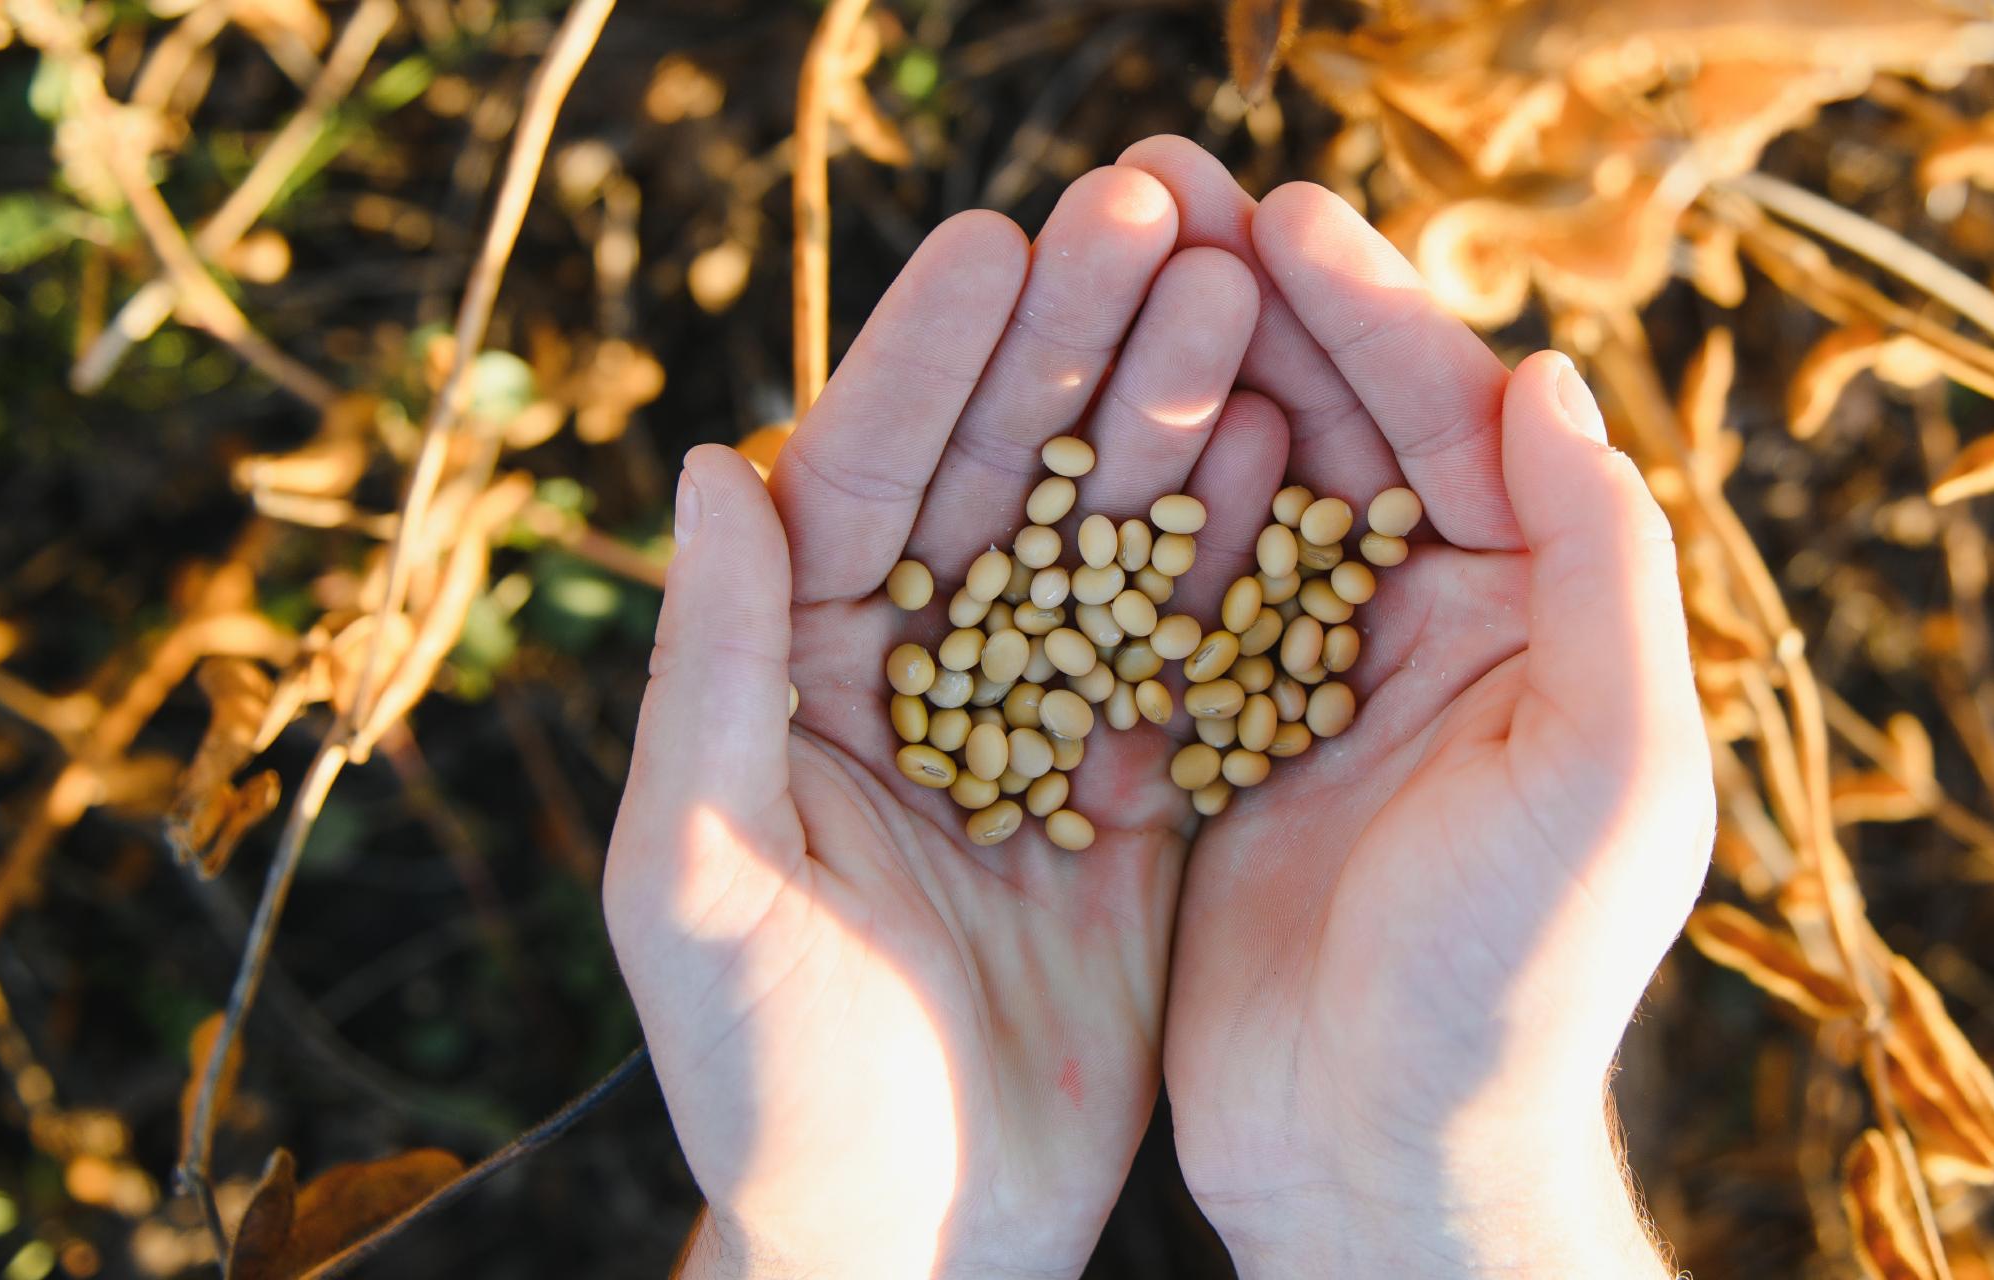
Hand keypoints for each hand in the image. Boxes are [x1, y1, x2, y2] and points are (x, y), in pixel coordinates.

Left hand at [604, 165, 1276, 1278]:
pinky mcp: (1125, 795)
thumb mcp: (699, 877)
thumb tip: (709, 466)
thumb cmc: (768, 1078)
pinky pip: (1183, 646)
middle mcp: (909, 677)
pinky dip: (1234, 552)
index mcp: (792, 676)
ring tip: (1243, 289)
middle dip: (1071, 341)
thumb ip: (707, 676)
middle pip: (997, 474)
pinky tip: (1294, 455)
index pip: (857, 477)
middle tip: (1155, 209)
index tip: (1006, 237)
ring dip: (1170, 412)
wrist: (908, 1233)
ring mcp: (1025, 726)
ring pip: (1104, 537)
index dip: (930, 356)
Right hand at [1119, 139, 1712, 1276]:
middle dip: (1252, 300)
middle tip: (1151, 183)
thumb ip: (1601, 571)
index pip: (1456, 419)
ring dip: (1174, 373)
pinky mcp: (1223, 740)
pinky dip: (1119, 507)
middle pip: (1341, 420)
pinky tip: (1051, 430)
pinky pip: (1169, 591)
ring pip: (1244, 486)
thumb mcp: (1610, 773)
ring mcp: (1323, 676)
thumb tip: (1551, 379)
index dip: (1370, 310)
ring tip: (1090, 264)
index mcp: (1542, 612)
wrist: (1385, 1160)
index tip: (1275, 213)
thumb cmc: (1516, 981)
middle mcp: (1438, 624)